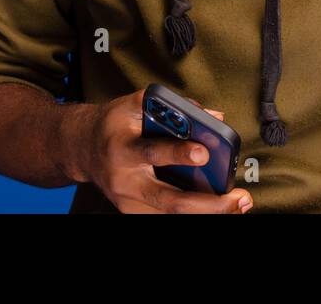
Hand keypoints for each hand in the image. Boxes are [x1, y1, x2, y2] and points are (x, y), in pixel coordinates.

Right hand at [69, 90, 252, 213]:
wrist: (83, 147)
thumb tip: (214, 116)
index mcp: (122, 146)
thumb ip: (173, 106)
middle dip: (206, 202)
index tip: (204, 151)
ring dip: (207, 212)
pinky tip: (216, 208)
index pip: (151, 151)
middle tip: (237, 197)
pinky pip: (165, 215)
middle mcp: (124, 178)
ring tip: (237, 205)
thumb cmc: (115, 123)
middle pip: (167, 198)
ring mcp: (128, 200)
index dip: (177, 152)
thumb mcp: (135, 104)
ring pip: (170, 213)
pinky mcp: (132, 211)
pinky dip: (193, 212)